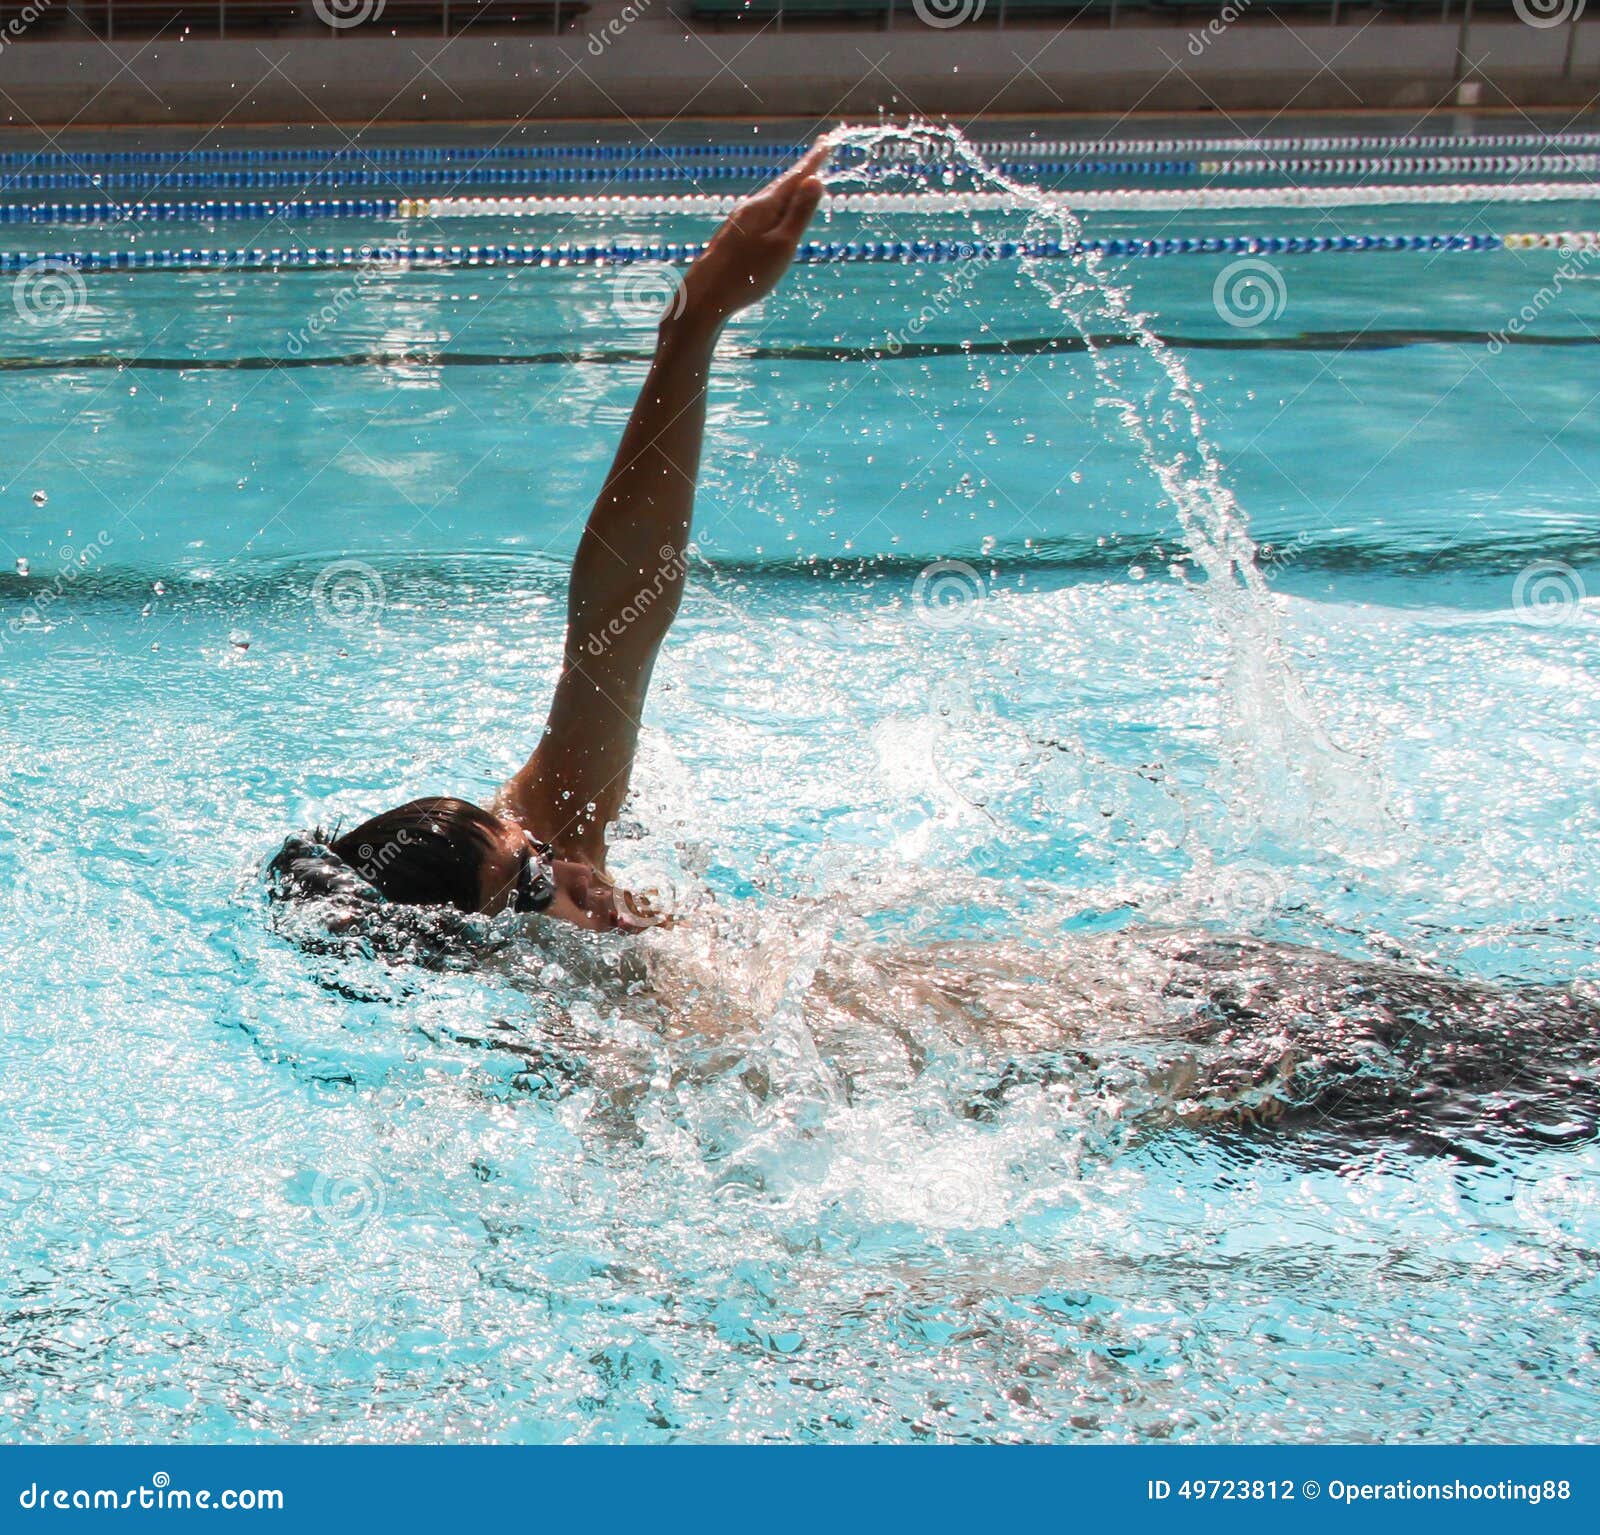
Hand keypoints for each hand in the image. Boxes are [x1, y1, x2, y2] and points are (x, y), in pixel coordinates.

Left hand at [677, 142, 827, 326]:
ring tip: (802, 182)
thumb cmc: (748, 275)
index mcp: (765, 207)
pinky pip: (762, 215)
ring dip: (789, 190)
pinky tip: (775, 216)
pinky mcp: (734, 238)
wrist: (705, 297)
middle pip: (782, 186)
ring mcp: (740, 223)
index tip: (827, 141)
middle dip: (802, 172)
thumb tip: (815, 180)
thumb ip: (799, 213)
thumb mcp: (782, 245)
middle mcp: (750, 209)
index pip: (795, 178)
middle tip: (819, 155)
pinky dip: (777, 207)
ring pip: (771, 201)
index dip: (813, 161)